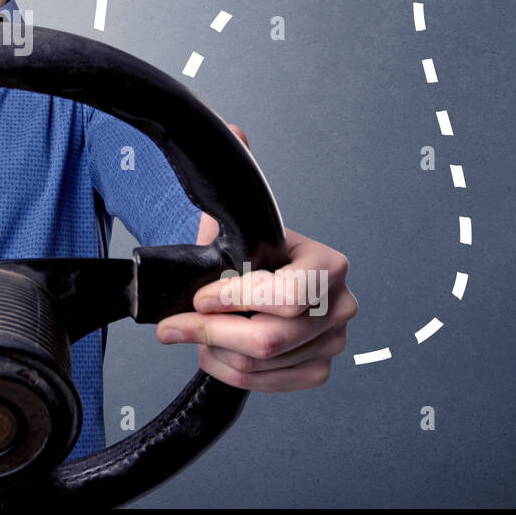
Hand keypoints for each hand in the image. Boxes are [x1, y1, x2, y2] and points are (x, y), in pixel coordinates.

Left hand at [156, 126, 356, 392]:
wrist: (255, 281)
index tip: (198, 295)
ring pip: (261, 363)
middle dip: (211, 331)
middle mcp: (342, 305)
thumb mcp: (236, 217)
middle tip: (173, 323)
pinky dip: (230, 371)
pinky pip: (267, 384)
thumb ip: (238, 175)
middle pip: (271, 337)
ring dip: (215, 350)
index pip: (287, 295)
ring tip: (194, 332)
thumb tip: (234, 130)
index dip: (235, 299)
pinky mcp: (317, 370)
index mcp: (329, 264)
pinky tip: (215, 350)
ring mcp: (334, 342)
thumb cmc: (246, 249)